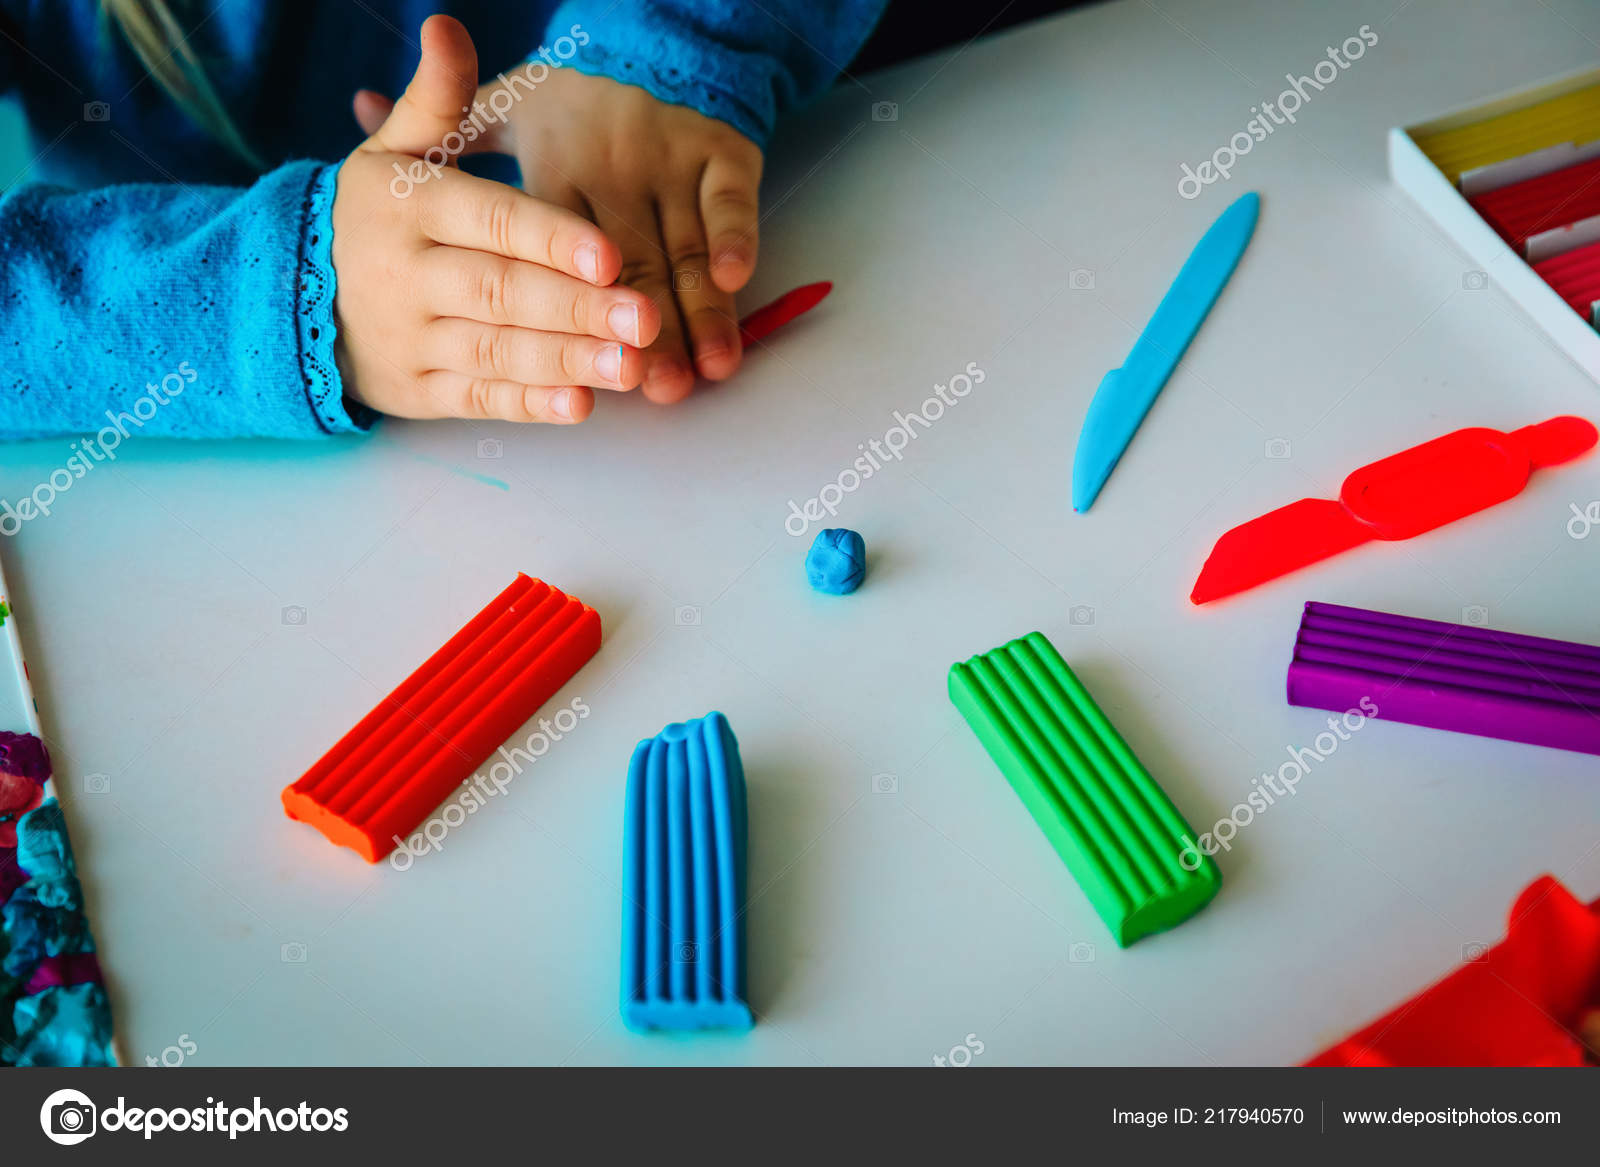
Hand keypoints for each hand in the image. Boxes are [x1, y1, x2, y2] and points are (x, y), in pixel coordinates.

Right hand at [353, 62, 762, 403]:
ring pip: (497, 351)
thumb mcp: (392, 151)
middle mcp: (407, 277)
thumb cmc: (369, 216)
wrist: (285, 295)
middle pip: (502, 293)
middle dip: (577, 308)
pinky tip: (580, 405)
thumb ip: (436, 98)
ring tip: (632, 366)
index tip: (610, 254)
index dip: (551, 240)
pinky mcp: (418, 391)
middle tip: (647, 319)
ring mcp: (412, 340)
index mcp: (409, 210)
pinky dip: (529, 405)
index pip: (490, 222)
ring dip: (567, 361)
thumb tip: (448, 26)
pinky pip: (479, 398)